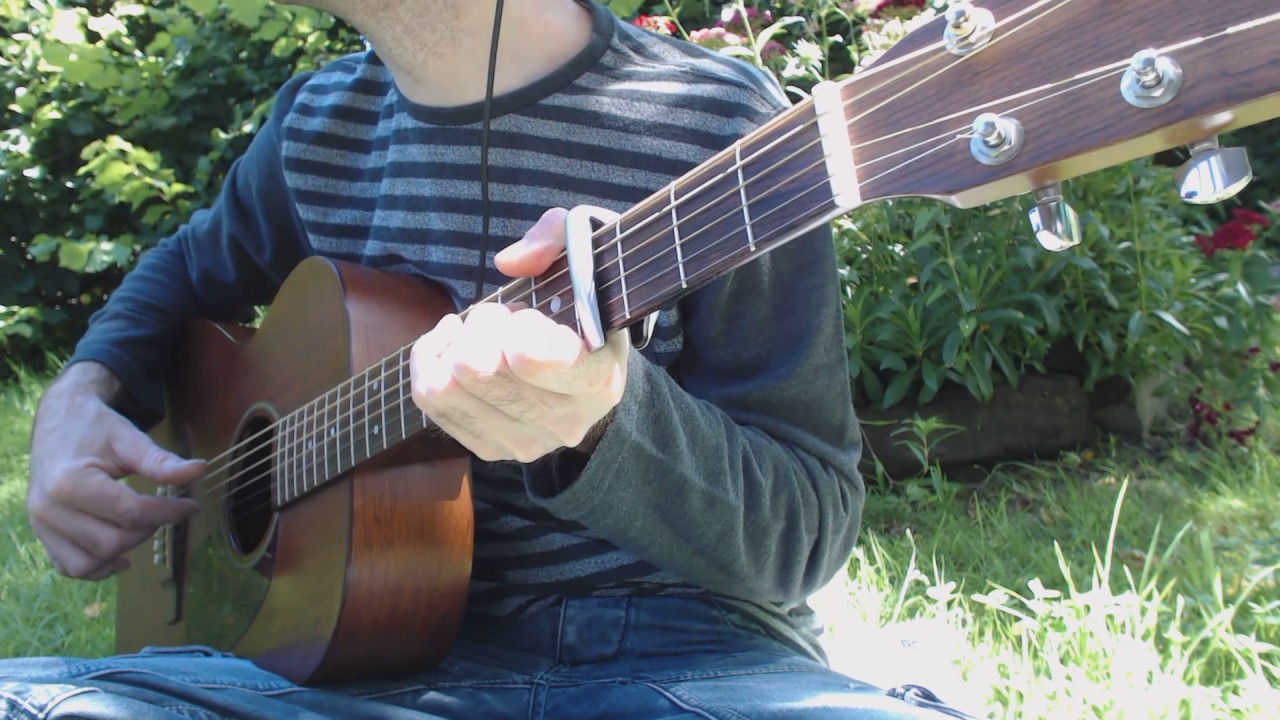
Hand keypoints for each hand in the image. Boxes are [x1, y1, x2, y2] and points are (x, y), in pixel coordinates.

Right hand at [27, 364, 201, 579]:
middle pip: (110, 542)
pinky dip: (98, 568)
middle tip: (166, 512)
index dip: (168, 513)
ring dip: (124, 551)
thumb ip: (160, 460)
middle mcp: (48, 509)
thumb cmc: (95, 428)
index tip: (191, 506)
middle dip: (147, 530)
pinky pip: (70, 566)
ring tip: (144, 527)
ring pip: (88, 563)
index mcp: (69, 482)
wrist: (59, 422)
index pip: (129, 513)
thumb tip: (200, 470)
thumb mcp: (129, 438)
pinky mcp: (42, 534)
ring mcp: (41, 525)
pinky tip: (121, 556)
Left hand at [409, 208, 628, 462]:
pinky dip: (431, 362)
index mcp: (598, 378)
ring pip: (446, 386)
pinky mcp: (490, 449)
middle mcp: (565, 421)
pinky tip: (454, 348)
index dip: (513, 325)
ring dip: (452, 344)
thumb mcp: (590, 258)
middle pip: (476, 368)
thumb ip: (556, 238)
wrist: (592, 374)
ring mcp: (526, 443)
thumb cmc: (587, 309)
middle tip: (499, 315)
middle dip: (478, 325)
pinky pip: (429, 400)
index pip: (533, 359)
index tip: (523, 313)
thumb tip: (509, 263)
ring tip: (475, 331)